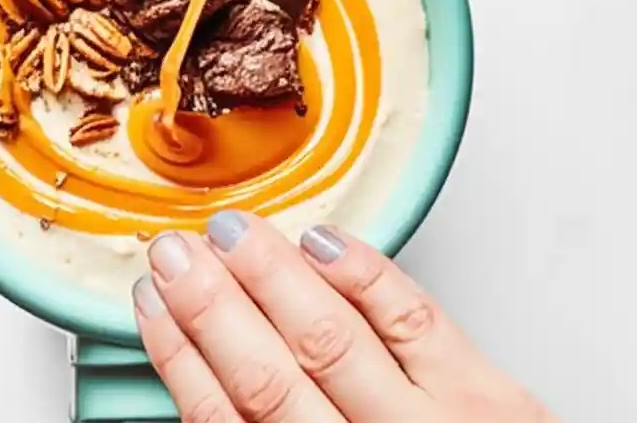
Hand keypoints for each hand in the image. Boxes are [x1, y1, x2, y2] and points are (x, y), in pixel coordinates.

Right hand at [135, 213, 553, 421]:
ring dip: (272, 279)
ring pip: (330, 341)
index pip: (222, 421)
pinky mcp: (485, 397)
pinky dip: (365, 276)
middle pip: (265, 378)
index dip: (178, 355)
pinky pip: (415, 321)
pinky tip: (324, 241)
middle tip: (175, 253)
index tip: (151, 303)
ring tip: (233, 233)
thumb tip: (209, 377)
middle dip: (210, 307)